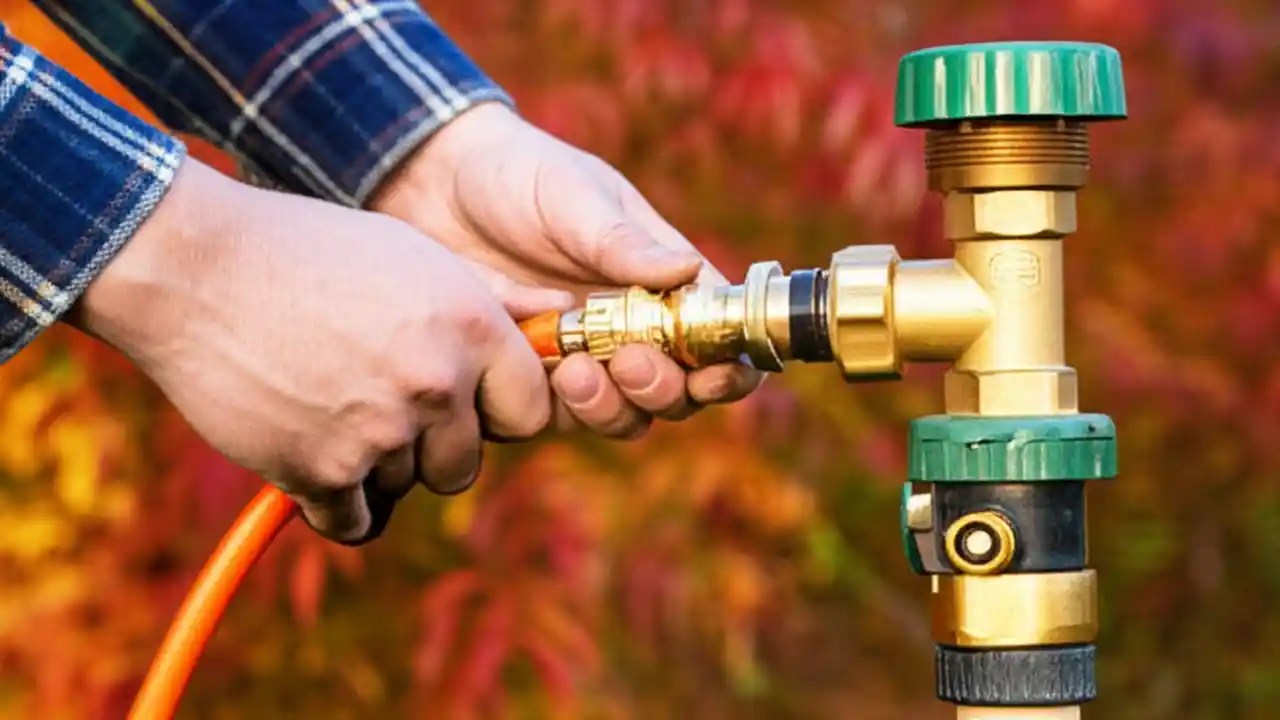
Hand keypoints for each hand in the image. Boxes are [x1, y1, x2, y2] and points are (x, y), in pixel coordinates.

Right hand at [68, 160, 559, 542]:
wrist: (198, 269)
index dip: (496, 412)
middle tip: (377, 404)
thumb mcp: (417, 257)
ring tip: (325, 401)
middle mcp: (437, 384)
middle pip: (464, 464)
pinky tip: (310, 453)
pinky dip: (334, 500)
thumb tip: (561, 318)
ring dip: (373, 464)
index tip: (465, 403)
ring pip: (406, 486)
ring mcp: (380, 431)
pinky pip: (355, 520)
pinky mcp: (320, 470)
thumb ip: (489, 304)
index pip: (530, 413)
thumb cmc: (312, 254)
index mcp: (472, 328)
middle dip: (429, 447)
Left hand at [370, 103, 762, 438]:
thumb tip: (689, 270)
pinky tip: (528, 352)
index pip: (719, 340)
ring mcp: (584, 358)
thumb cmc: (519, 175)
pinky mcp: (529, 378)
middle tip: (629, 360)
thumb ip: (622, 242)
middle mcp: (633, 330)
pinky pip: (553, 415)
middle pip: (678, 394)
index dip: (728, 369)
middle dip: (662, 391)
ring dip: (609, 407)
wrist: (431, 186)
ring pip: (622, 417)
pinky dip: (549, 401)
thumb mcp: (574, 196)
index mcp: (664, 283)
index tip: (712, 373)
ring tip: (574, 369)